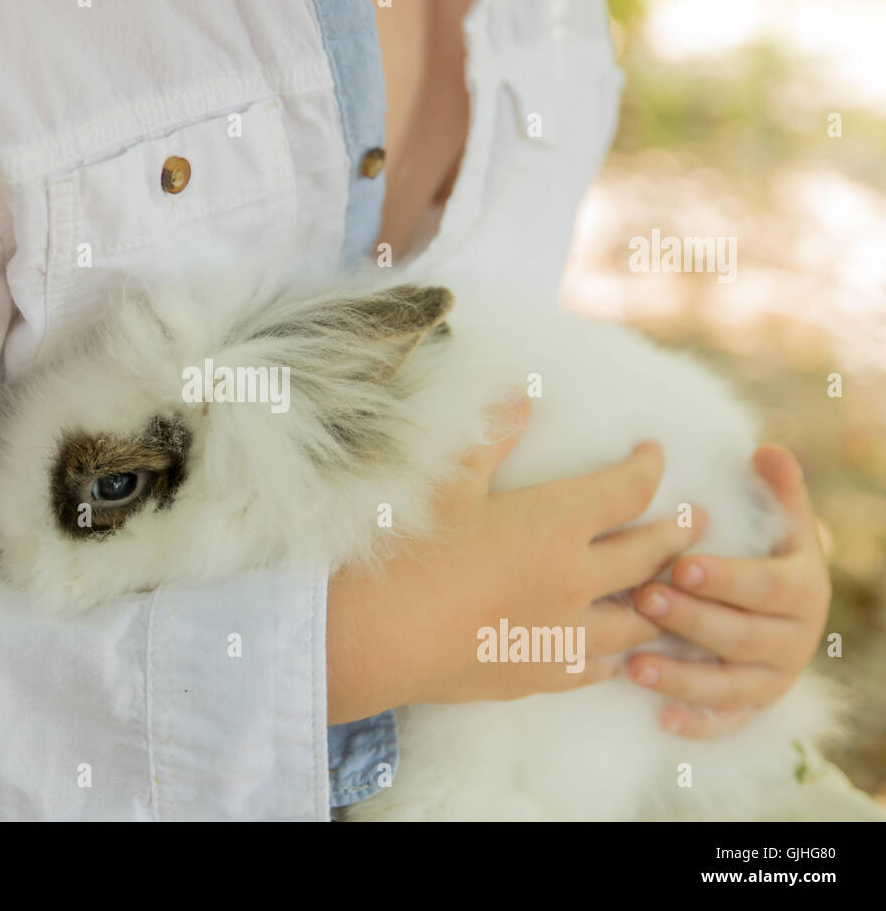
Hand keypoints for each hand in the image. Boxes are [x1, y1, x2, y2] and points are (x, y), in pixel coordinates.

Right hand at [326, 397, 708, 723]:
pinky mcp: (539, 676)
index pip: (626, 489)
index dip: (648, 466)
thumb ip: (491, 438)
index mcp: (555, 524)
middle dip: (678, 530)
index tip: (654, 453)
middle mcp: (575, 580)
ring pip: (638, 619)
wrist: (372, 638)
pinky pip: (599, 667)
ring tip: (671, 588)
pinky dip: (617, 653)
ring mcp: (562, 635)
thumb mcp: (446, 485)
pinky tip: (617, 651)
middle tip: (698, 519)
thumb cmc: (405, 552)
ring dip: (660, 598)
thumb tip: (519, 394)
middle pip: (649, 554)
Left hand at [625, 444, 831, 738]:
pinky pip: (724, 724)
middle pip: (741, 636)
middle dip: (691, 620)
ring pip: (728, 686)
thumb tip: (766, 449)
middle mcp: (792, 640)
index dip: (725, 578)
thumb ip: (777, 491)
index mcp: (801, 590)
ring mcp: (770, 680)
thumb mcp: (779, 525)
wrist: (782, 614)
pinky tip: (659, 718)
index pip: (765, 587)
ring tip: (633, 663)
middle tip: (643, 599)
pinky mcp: (748, 709)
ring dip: (682, 676)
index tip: (679, 564)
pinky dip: (696, 725)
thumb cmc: (766, 557)